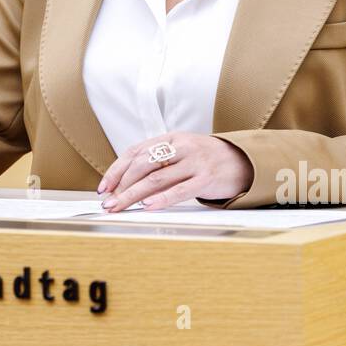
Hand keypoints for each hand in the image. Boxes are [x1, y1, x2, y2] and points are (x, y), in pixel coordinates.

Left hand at [96, 132, 253, 212]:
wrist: (242, 160)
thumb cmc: (204, 160)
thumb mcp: (180, 153)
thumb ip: (157, 165)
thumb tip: (125, 187)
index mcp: (170, 138)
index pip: (135, 152)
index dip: (116, 170)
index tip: (103, 188)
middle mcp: (180, 147)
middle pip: (142, 166)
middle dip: (121, 186)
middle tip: (108, 203)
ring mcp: (194, 161)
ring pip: (156, 179)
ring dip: (133, 195)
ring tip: (120, 207)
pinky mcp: (206, 178)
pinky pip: (180, 190)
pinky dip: (161, 199)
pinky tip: (147, 207)